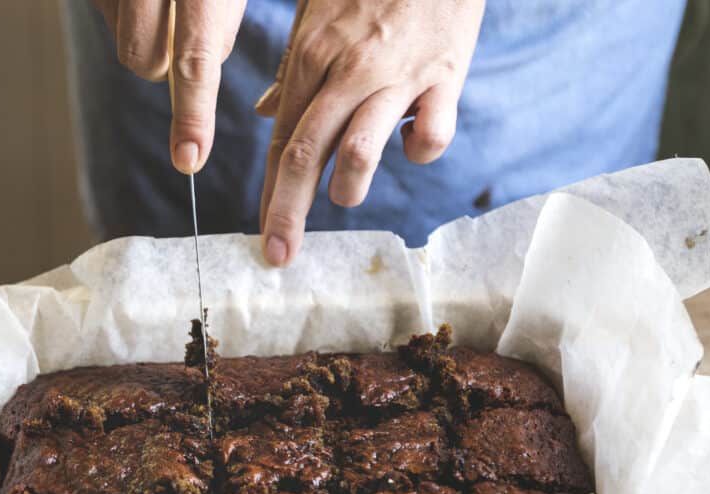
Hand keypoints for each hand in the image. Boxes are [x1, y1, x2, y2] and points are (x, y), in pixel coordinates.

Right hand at [92, 0, 246, 172]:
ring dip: (146, 39)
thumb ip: (216, 35)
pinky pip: (107, 18)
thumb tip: (192, 88)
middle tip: (180, 35)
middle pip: (143, 61)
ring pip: (122, 43)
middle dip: (162, 65)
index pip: (194, 63)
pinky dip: (126, 18)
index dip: (192, 116)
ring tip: (165, 3)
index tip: (188, 159)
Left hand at [255, 0, 484, 265]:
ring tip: (346, 194)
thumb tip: (266, 113)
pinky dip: (421, 152)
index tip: (264, 236)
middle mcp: (348, 68)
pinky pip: (432, 134)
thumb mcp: (319, 12)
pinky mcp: (446, 74)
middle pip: (307, 154)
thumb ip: (293, 68)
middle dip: (289, 213)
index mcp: (311, 54)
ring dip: (349, 186)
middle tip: (281, 254)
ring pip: (360, 149)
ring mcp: (398, 73)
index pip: (282, 139)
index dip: (270, 194)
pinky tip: (415, 148)